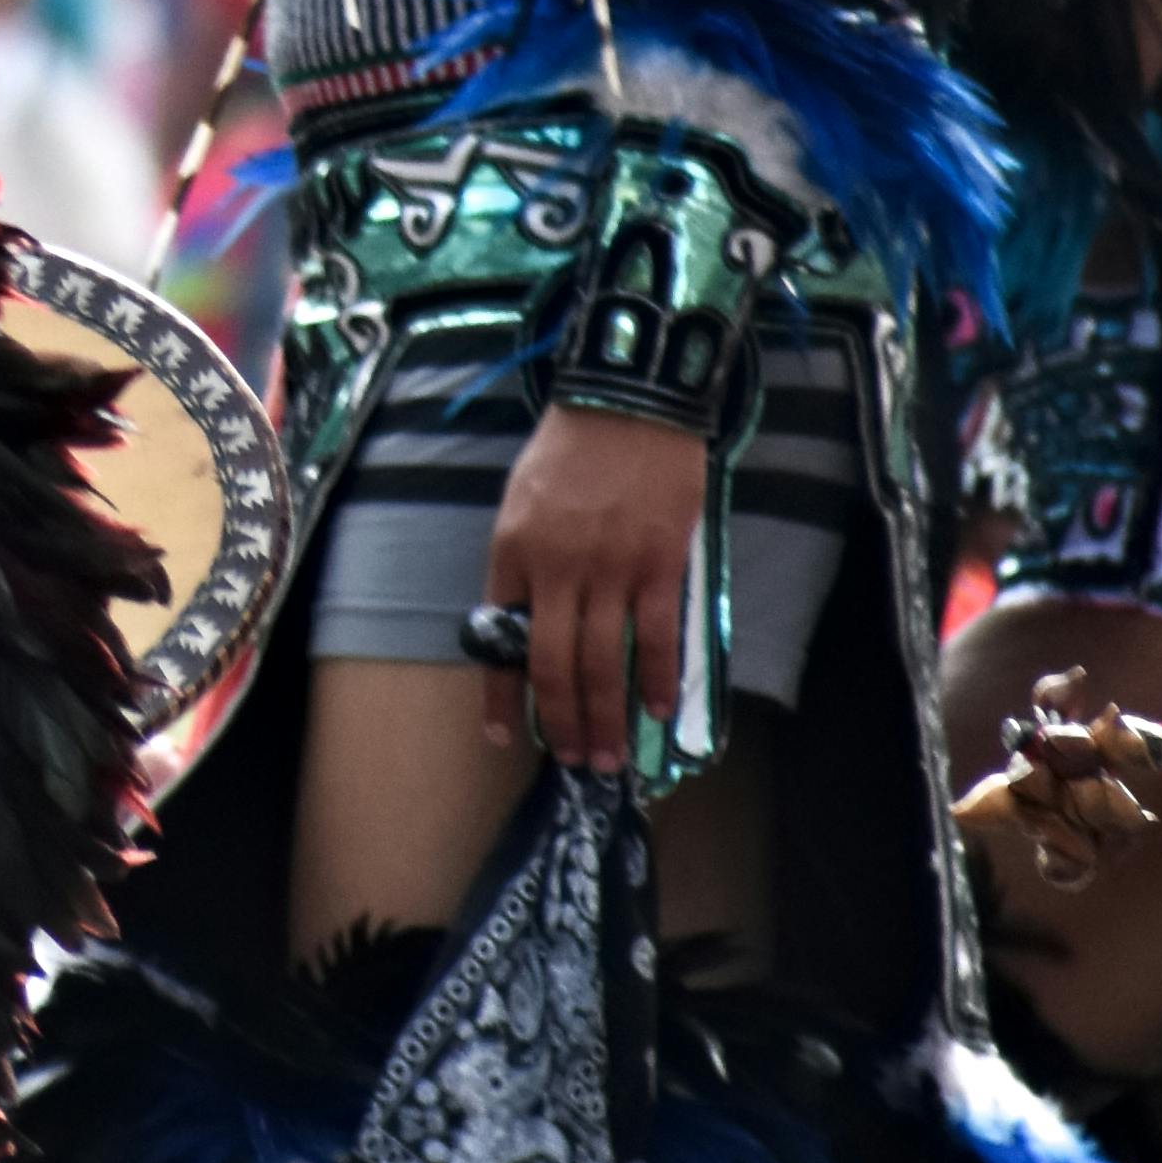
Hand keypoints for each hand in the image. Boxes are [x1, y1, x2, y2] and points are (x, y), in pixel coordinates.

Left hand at [482, 403, 710, 776]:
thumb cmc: (570, 448)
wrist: (627, 400)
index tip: (503, 737)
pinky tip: (661, 710)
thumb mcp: (520, 501)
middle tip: (576, 762)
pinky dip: (659, 679)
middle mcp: (556, 568)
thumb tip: (525, 626)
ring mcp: (611, 568)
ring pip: (605, 662)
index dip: (501, 695)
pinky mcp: (660, 562)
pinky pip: (657, 636)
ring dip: (608, 716)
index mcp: (512, 552)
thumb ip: (522, 564)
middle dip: (564, 722)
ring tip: (612, 756)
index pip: (500, 639)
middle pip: (555, 665)